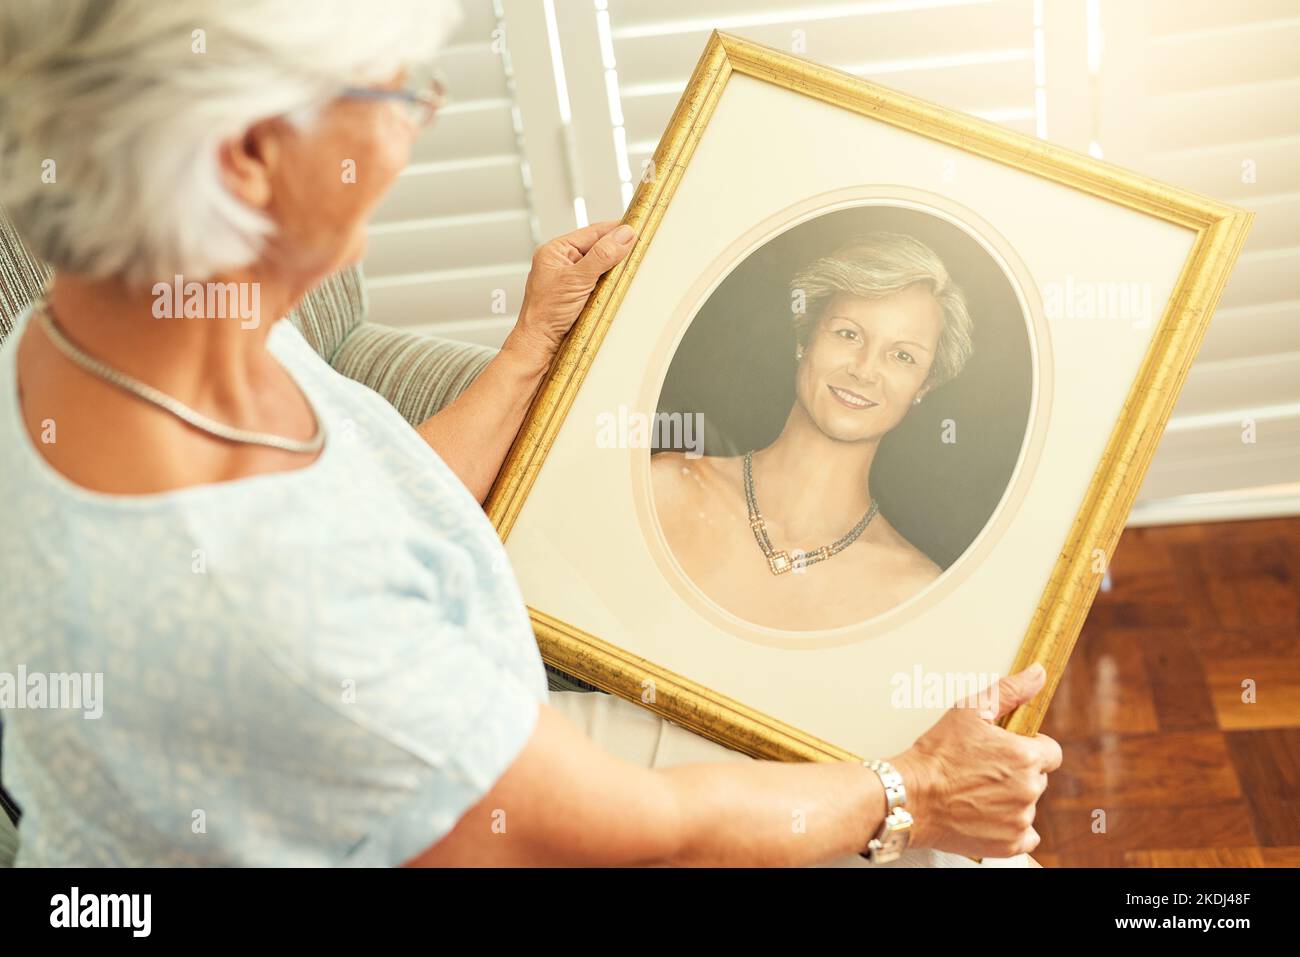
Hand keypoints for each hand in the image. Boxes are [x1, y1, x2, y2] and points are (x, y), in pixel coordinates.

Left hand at [503, 220, 637, 365]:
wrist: (539, 346)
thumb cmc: (545, 314)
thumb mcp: (576, 280)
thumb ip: (601, 256)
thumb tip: (624, 235)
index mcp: (555, 251)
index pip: (592, 233)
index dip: (615, 230)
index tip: (637, 228)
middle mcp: (562, 263)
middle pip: (598, 248)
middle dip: (617, 249)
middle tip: (640, 247)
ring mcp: (571, 280)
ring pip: (601, 267)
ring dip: (616, 269)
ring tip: (633, 266)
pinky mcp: (579, 296)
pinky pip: (600, 284)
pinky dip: (612, 284)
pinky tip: (621, 285)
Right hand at [888, 664, 1062, 858]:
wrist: (911, 796)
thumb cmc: (936, 753)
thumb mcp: (970, 711)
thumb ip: (1010, 691)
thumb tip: (1038, 673)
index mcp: (1025, 756)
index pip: (1051, 752)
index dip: (1029, 747)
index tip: (1005, 751)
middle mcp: (1028, 789)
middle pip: (1037, 778)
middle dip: (1016, 773)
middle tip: (983, 770)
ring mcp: (1020, 819)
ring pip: (1027, 805)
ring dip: (1010, 799)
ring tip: (976, 792)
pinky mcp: (1009, 844)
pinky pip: (1024, 835)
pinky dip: (1008, 828)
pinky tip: (984, 815)